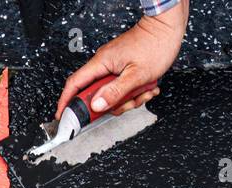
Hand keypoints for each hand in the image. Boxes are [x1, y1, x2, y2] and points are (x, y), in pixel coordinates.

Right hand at [56, 2, 188, 117]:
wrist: (167, 27)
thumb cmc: (155, 44)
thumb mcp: (136, 75)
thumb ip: (115, 92)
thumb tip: (96, 106)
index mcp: (102, 63)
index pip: (75, 84)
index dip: (66, 102)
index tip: (64, 116)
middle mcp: (104, 64)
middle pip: (96, 94)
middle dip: (113, 104)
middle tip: (127, 103)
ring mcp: (113, 66)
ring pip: (112, 94)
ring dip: (128, 99)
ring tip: (143, 91)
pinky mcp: (122, 68)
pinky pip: (121, 88)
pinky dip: (134, 92)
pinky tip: (146, 87)